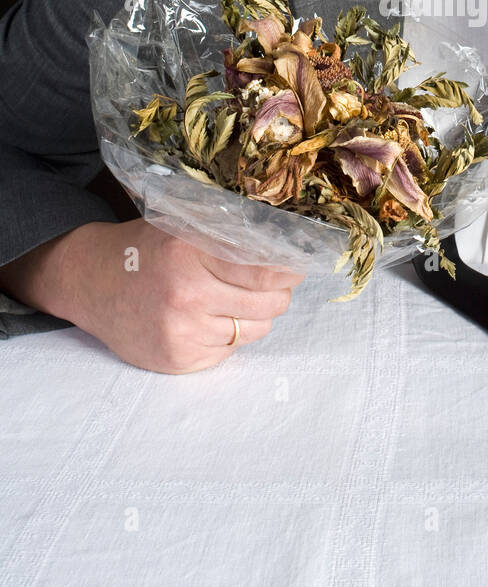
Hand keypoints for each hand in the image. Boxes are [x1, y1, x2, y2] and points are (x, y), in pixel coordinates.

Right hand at [33, 218, 304, 373]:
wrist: (91, 284)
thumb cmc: (144, 251)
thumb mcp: (181, 228)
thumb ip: (226, 234)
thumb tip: (285, 243)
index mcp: (190, 254)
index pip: (264, 272)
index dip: (288, 271)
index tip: (298, 267)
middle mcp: (186, 294)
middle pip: (267, 305)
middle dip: (278, 296)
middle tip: (277, 286)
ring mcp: (181, 331)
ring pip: (252, 331)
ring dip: (254, 317)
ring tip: (237, 302)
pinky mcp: (176, 359)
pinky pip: (227, 352)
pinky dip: (226, 338)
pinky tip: (208, 321)